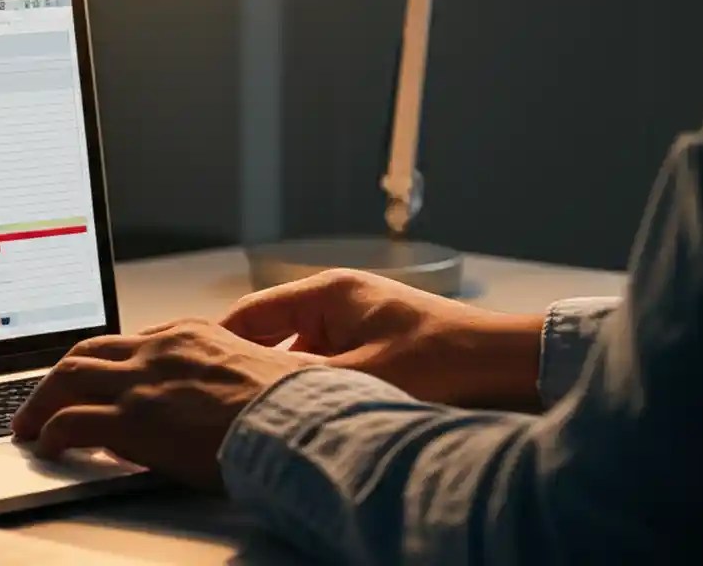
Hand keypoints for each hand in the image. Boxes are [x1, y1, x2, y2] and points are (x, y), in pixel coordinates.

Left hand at [11, 320, 312, 490]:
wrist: (298, 425)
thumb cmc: (291, 407)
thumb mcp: (256, 371)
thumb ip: (224, 374)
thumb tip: (219, 394)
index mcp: (190, 334)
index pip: (129, 342)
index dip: (103, 365)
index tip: (92, 381)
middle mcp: (160, 349)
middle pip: (87, 352)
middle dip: (59, 376)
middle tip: (42, 400)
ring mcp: (142, 382)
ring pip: (68, 378)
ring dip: (41, 402)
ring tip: (30, 426)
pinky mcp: (132, 419)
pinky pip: (72, 422)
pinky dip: (52, 433)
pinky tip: (48, 447)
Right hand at [222, 269, 543, 409]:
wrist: (506, 365)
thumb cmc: (444, 362)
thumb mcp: (361, 379)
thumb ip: (301, 384)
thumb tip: (250, 396)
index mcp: (330, 292)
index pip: (251, 313)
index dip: (219, 344)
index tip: (196, 372)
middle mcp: (339, 298)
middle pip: (270, 330)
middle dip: (246, 362)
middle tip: (218, 396)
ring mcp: (356, 319)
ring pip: (295, 349)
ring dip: (279, 376)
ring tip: (255, 406)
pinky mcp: (373, 342)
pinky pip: (321, 360)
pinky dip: (306, 382)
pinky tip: (300, 410)